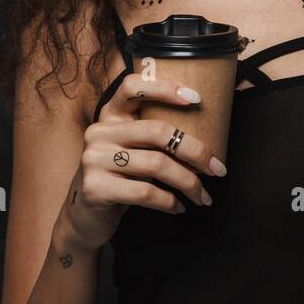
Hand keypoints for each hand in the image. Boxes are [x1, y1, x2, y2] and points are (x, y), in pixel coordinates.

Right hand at [55, 74, 224, 253]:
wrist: (85, 217)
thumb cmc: (120, 178)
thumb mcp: (132, 150)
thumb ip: (153, 137)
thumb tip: (206, 141)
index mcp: (110, 116)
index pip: (133, 87)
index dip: (165, 87)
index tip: (196, 99)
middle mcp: (99, 132)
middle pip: (158, 131)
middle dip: (196, 151)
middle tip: (218, 169)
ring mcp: (94, 159)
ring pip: (156, 165)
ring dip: (189, 183)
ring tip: (203, 197)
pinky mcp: (96, 188)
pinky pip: (145, 192)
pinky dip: (169, 202)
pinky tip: (178, 207)